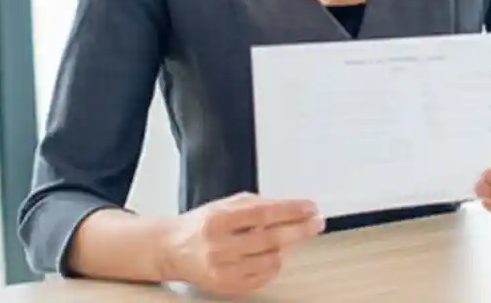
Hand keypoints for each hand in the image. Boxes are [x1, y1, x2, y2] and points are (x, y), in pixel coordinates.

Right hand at [159, 192, 323, 296]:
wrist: (173, 250)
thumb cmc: (204, 224)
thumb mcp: (227, 205)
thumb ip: (259, 205)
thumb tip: (293, 209)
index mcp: (219, 220)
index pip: (264, 214)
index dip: (292, 210)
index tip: (311, 207)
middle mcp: (219, 246)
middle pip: (271, 238)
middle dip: (300, 229)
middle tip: (317, 223)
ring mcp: (223, 269)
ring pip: (271, 259)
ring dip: (284, 247)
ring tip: (282, 238)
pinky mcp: (227, 286)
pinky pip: (264, 276)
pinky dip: (273, 264)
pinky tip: (269, 254)